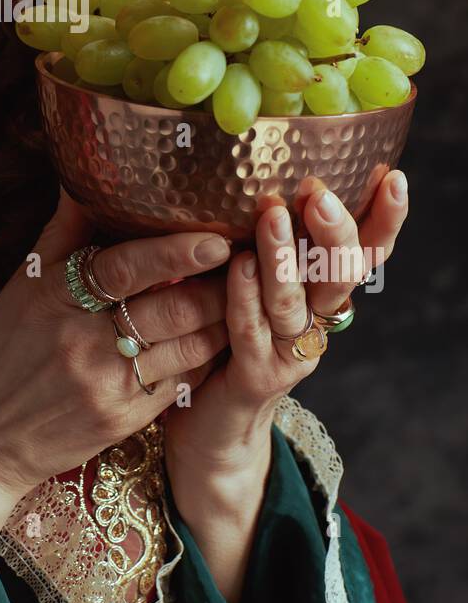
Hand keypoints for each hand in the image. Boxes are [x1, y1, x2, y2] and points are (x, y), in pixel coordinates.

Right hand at [0, 189, 231, 545]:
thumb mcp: (22, 286)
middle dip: (216, 286)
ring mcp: (106, 384)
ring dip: (221, 320)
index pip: (124, 268)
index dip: (174, 252)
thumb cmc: (1, 352)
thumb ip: (63, 233)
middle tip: (248, 262)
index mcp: (55, 297)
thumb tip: (86, 179)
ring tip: (244, 295)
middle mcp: (82, 341)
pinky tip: (220, 338)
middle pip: (169, 309)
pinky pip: (181, 382)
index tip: (216, 238)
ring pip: (186, 347)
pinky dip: (206, 357)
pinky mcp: (124, 420)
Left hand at [164, 168, 409, 486]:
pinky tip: (237, 265)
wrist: (210, 430)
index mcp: (322, 297)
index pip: (365, 255)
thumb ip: (268, 242)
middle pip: (339, 277)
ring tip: (271, 214)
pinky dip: (245, 297)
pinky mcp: (254, 378)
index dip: (383, 220)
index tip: (391, 176)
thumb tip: (266, 173)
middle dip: (334, 233)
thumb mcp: (253, 283)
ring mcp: (287, 355)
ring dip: (284, 257)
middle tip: (319, 195)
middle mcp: (315, 324)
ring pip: (294, 303)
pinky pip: (251, 332)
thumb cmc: (226, 339)